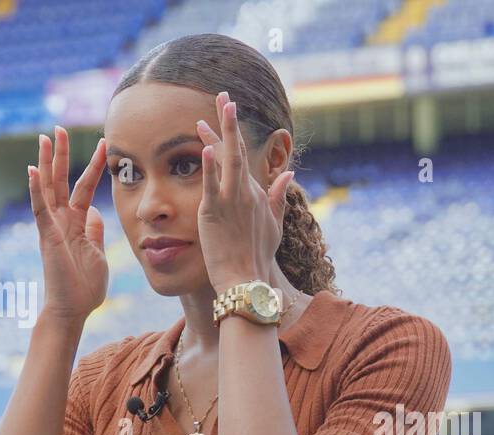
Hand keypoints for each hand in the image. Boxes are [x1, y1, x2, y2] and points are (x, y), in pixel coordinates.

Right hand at [28, 127, 109, 326]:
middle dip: (62, 154)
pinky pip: (39, 209)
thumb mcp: (97, 252)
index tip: (105, 145)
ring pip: (48, 188)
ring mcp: (52, 226)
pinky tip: (32, 170)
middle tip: (60, 128)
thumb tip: (94, 212)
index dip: (94, 167)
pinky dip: (35, 190)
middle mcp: (62, 220)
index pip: (84, 188)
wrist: (72, 310)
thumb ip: (94, 231)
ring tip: (46, 137)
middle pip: (61, 180)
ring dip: (46, 162)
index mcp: (76, 223)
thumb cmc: (84, 286)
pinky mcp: (47, 236)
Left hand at [194, 93, 293, 291]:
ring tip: (212, 110)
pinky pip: (211, 185)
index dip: (231, 135)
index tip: (224, 115)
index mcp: (256, 195)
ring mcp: (230, 202)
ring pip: (225, 161)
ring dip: (220, 133)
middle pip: (236, 151)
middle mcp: (246, 193)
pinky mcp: (214, 213)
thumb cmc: (257, 257)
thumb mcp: (274, 225)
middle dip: (230, 122)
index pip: (241, 159)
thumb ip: (278, 198)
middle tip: (224, 96)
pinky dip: (210, 166)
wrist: (247, 280)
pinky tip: (206, 147)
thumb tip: (287, 175)